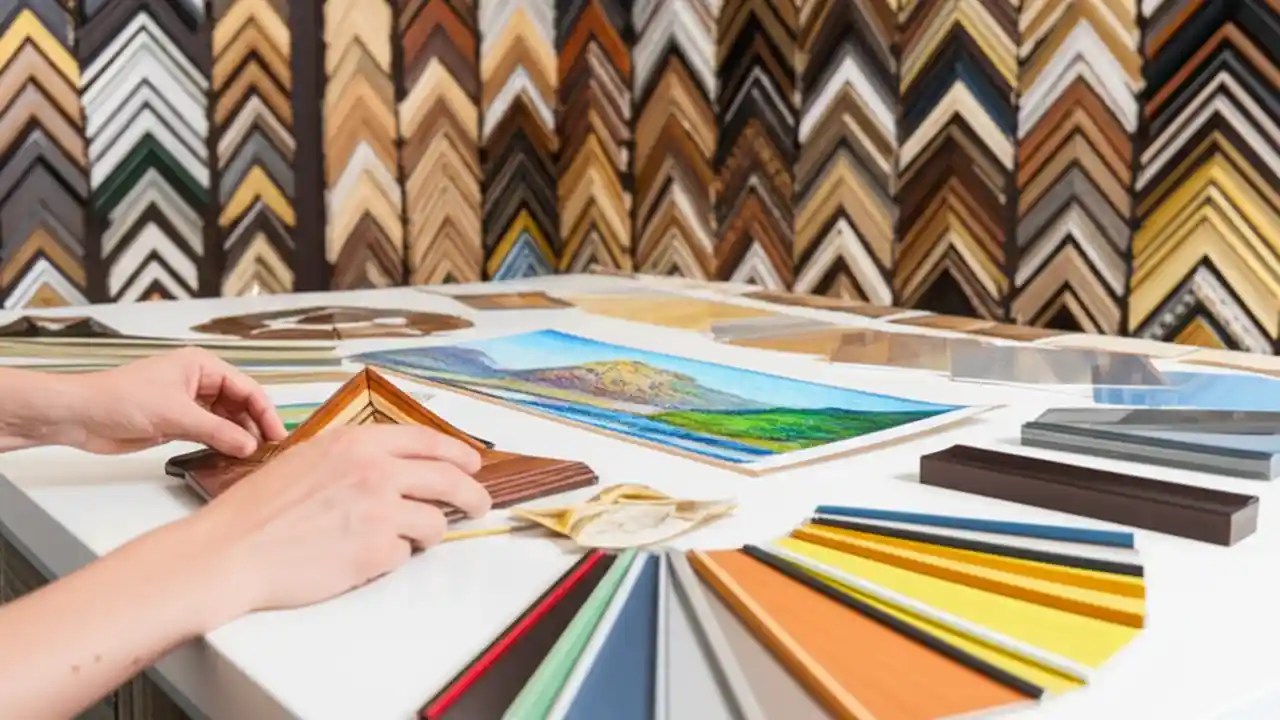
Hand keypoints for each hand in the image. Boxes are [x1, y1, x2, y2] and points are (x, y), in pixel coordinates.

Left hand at [63, 347, 286, 456]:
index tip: (278, 436)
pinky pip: (210, 433)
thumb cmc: (120, 399)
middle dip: (254, 426)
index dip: (265, 413)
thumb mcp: (176, 415)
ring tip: (253, 459)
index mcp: (202, 366)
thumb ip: (217, 431)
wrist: (80, 416)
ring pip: (226, 421)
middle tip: (269, 452)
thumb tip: (249, 446)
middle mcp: (199, 382)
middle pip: (240, 405)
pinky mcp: (177, 424)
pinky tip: (231, 458)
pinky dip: (221, 445)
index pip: (247, 389)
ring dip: (238, 438)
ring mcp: (188, 404)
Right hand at [192, 424, 489, 612]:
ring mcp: (380, 512)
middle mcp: (376, 472)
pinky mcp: (377, 552)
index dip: (459, 452)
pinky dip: (389, 558)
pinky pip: (404, 555)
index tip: (473, 463)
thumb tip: (397, 465)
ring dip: (426, 533)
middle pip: (450, 480)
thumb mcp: (310, 457)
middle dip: (473, 494)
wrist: (233, 550)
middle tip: (479, 503)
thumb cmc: (260, 509)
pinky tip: (360, 557)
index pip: (429, 441)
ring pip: (435, 523)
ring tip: (401, 538)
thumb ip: (356, 456)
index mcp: (358, 443)